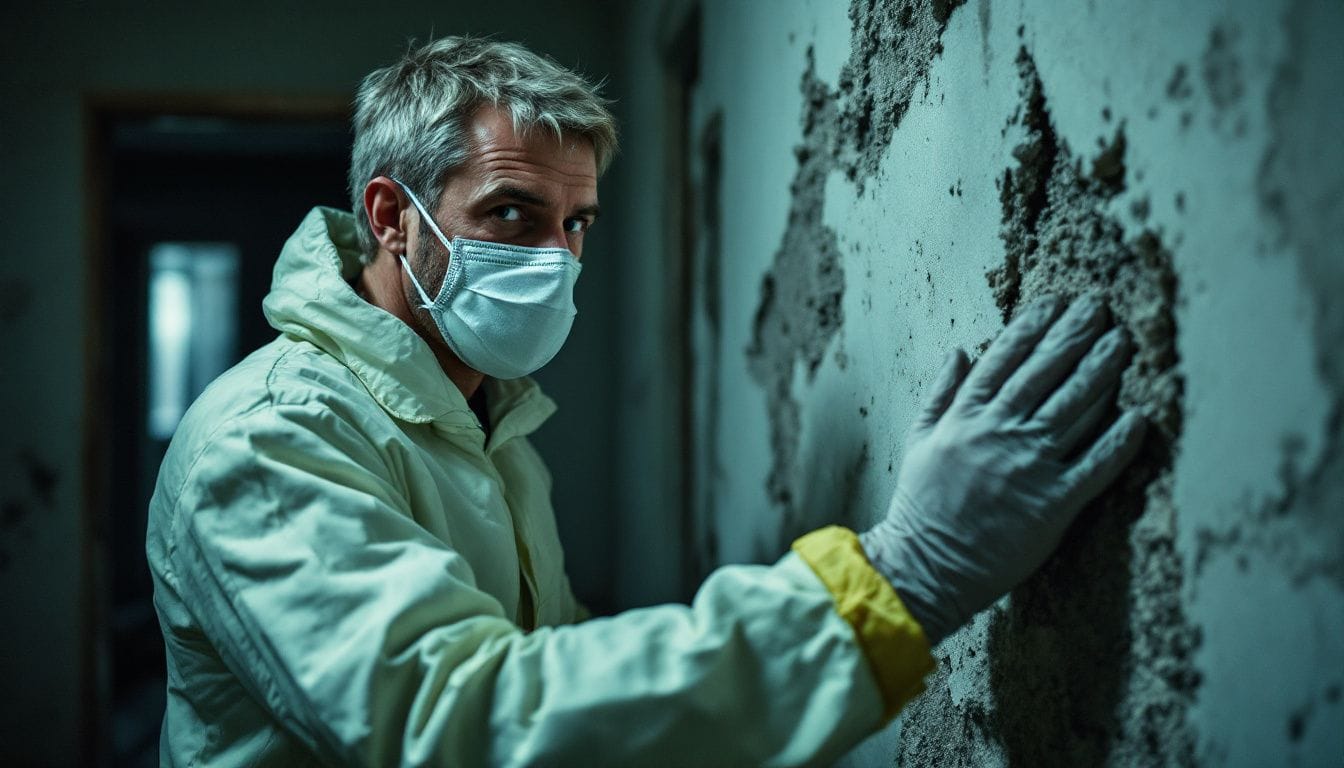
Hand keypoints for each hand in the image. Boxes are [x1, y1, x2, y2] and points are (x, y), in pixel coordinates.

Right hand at [860, 294, 1146, 643]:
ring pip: (1074, 407)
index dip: (1033, 325)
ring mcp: (1027, 466)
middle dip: (1076, 334)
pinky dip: (1118, 440)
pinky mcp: (1052, 504)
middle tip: (1101, 308)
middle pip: (1046, 372)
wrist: (924, 565)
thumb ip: (940, 394)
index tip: (1056, 302)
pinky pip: (1094, 465)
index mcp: (966, 416)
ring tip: (1124, 343)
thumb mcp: (918, 440)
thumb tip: (961, 350)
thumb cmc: (921, 506)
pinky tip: (1139, 416)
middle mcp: (998, 433)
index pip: (1004, 358)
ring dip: (1102, 371)